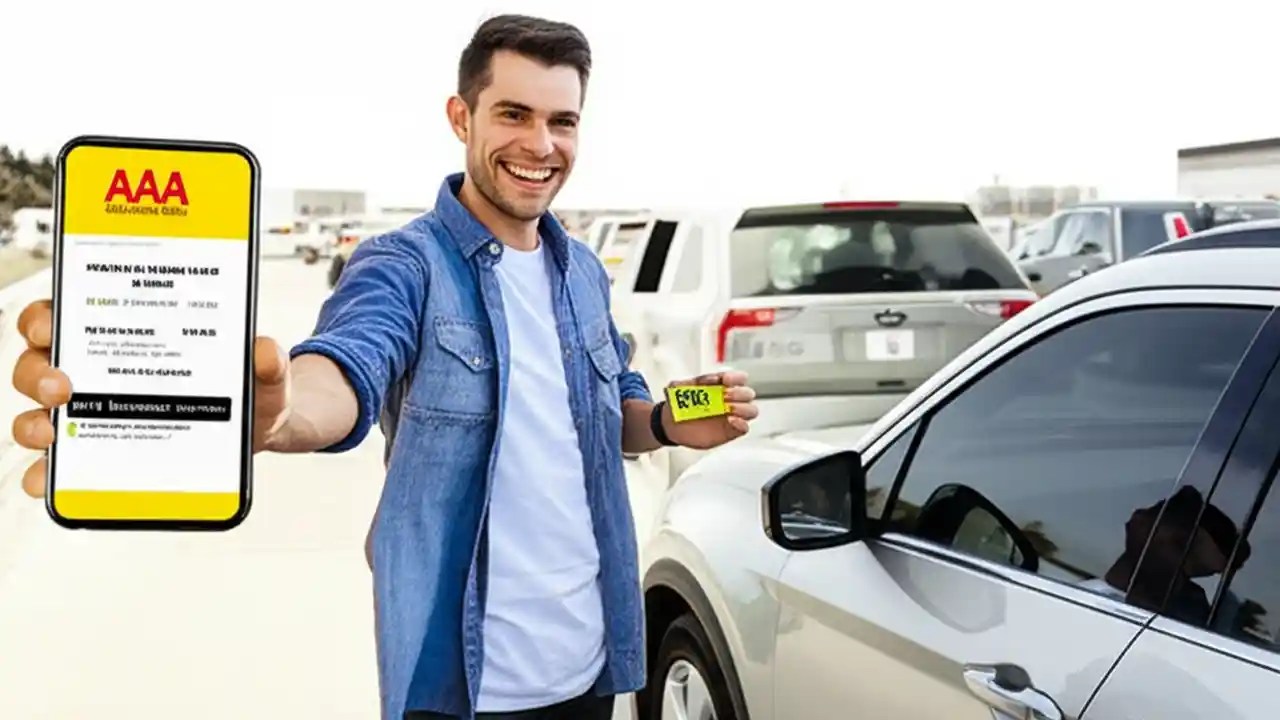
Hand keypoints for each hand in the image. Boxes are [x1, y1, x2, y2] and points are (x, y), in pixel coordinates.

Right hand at [9, 299, 291, 498]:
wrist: (259, 429)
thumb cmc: (248, 387)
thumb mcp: (264, 373)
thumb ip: (269, 362)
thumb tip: (266, 350)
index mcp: (125, 334)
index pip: (62, 315)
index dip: (43, 318)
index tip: (51, 326)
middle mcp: (96, 372)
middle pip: (38, 365)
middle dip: (38, 374)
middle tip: (63, 387)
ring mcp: (94, 415)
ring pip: (37, 415)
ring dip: (33, 425)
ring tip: (53, 436)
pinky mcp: (99, 455)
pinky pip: (57, 468)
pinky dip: (45, 476)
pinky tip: (49, 481)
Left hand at [662, 370, 757, 449]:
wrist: (671, 425)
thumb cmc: (678, 404)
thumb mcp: (676, 389)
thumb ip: (681, 384)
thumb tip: (687, 382)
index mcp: (722, 385)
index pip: (739, 378)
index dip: (735, 377)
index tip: (724, 380)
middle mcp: (730, 400)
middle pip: (748, 393)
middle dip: (738, 393)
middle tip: (724, 396)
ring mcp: (732, 415)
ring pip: (751, 410)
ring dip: (743, 408)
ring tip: (729, 409)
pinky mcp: (730, 430)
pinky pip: (744, 428)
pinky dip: (741, 424)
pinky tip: (730, 421)